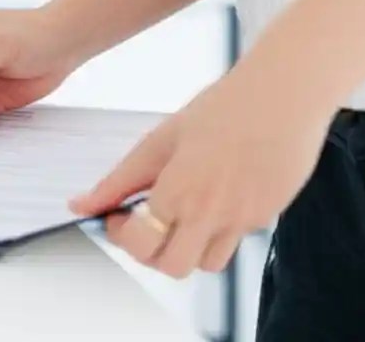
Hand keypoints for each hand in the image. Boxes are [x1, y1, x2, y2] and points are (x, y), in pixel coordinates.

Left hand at [69, 74, 332, 277]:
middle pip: (172, 267)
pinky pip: (234, 240)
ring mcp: (243, 221)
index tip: (118, 215)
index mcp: (179, 193)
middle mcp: (212, 215)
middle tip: (144, 221)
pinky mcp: (267, 217)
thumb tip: (80, 205)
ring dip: (187, 248)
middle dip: (151, 252)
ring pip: (207, 264)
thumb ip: (119, 180)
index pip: (141, 246)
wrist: (284, 98)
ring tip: (180, 211)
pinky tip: (213, 196)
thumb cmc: (222, 109)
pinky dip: (216, 231)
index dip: (122, 236)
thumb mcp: (159, 141)